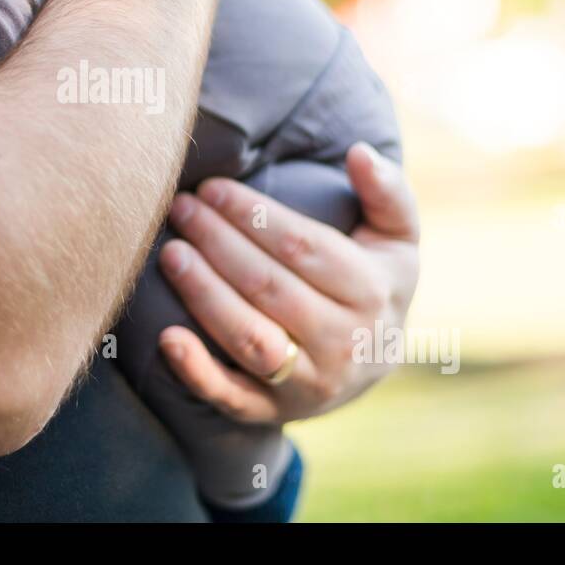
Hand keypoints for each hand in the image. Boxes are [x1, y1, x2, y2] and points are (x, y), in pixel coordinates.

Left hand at [157, 143, 420, 423]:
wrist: (373, 362)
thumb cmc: (374, 280)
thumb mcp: (397, 238)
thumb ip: (386, 192)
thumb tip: (360, 151)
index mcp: (372, 292)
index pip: (301, 247)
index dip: (253, 215)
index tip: (213, 188)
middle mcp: (343, 342)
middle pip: (268, 287)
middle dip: (218, 243)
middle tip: (180, 209)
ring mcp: (308, 383)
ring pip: (248, 337)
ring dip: (204, 295)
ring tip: (171, 254)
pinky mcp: (274, 412)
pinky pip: (231, 397)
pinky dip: (197, 372)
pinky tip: (167, 337)